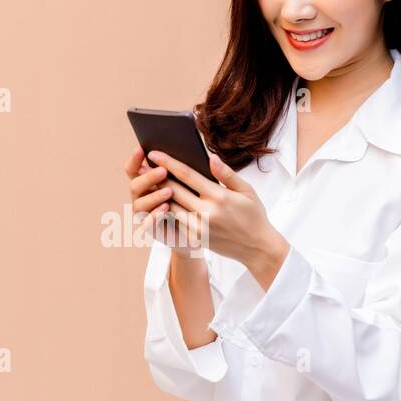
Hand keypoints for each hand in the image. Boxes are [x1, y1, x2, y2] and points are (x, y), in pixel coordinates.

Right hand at [123, 146, 198, 256]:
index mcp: (146, 182)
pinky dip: (155, 215)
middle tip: (163, 171)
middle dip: (148, 177)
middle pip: (135, 185)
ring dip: (153, 196)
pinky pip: (148, 224)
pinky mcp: (152, 230)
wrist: (198, 230)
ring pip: (139, 204)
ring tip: (169, 191)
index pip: (132, 169)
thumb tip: (192, 152)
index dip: (134, 159)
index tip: (141, 148)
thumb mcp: (191, 183)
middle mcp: (141, 197)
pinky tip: (166, 208)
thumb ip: (184, 170)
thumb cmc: (194, 201)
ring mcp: (144, 214)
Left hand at [143, 149, 289, 277]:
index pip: (187, 175)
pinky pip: (176, 221)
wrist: (257, 248)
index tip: (154, 153)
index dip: (168, 162)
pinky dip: (167, 210)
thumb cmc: (253, 215)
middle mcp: (206, 212)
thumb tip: (210, 157)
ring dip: (158, 194)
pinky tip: (160, 201)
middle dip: (157, 177)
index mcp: (218, 196)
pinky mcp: (196, 238)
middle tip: (144, 166)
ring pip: (170, 207)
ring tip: (149, 182)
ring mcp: (199, 227)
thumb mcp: (247, 191)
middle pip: (173, 190)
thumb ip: (227, 174)